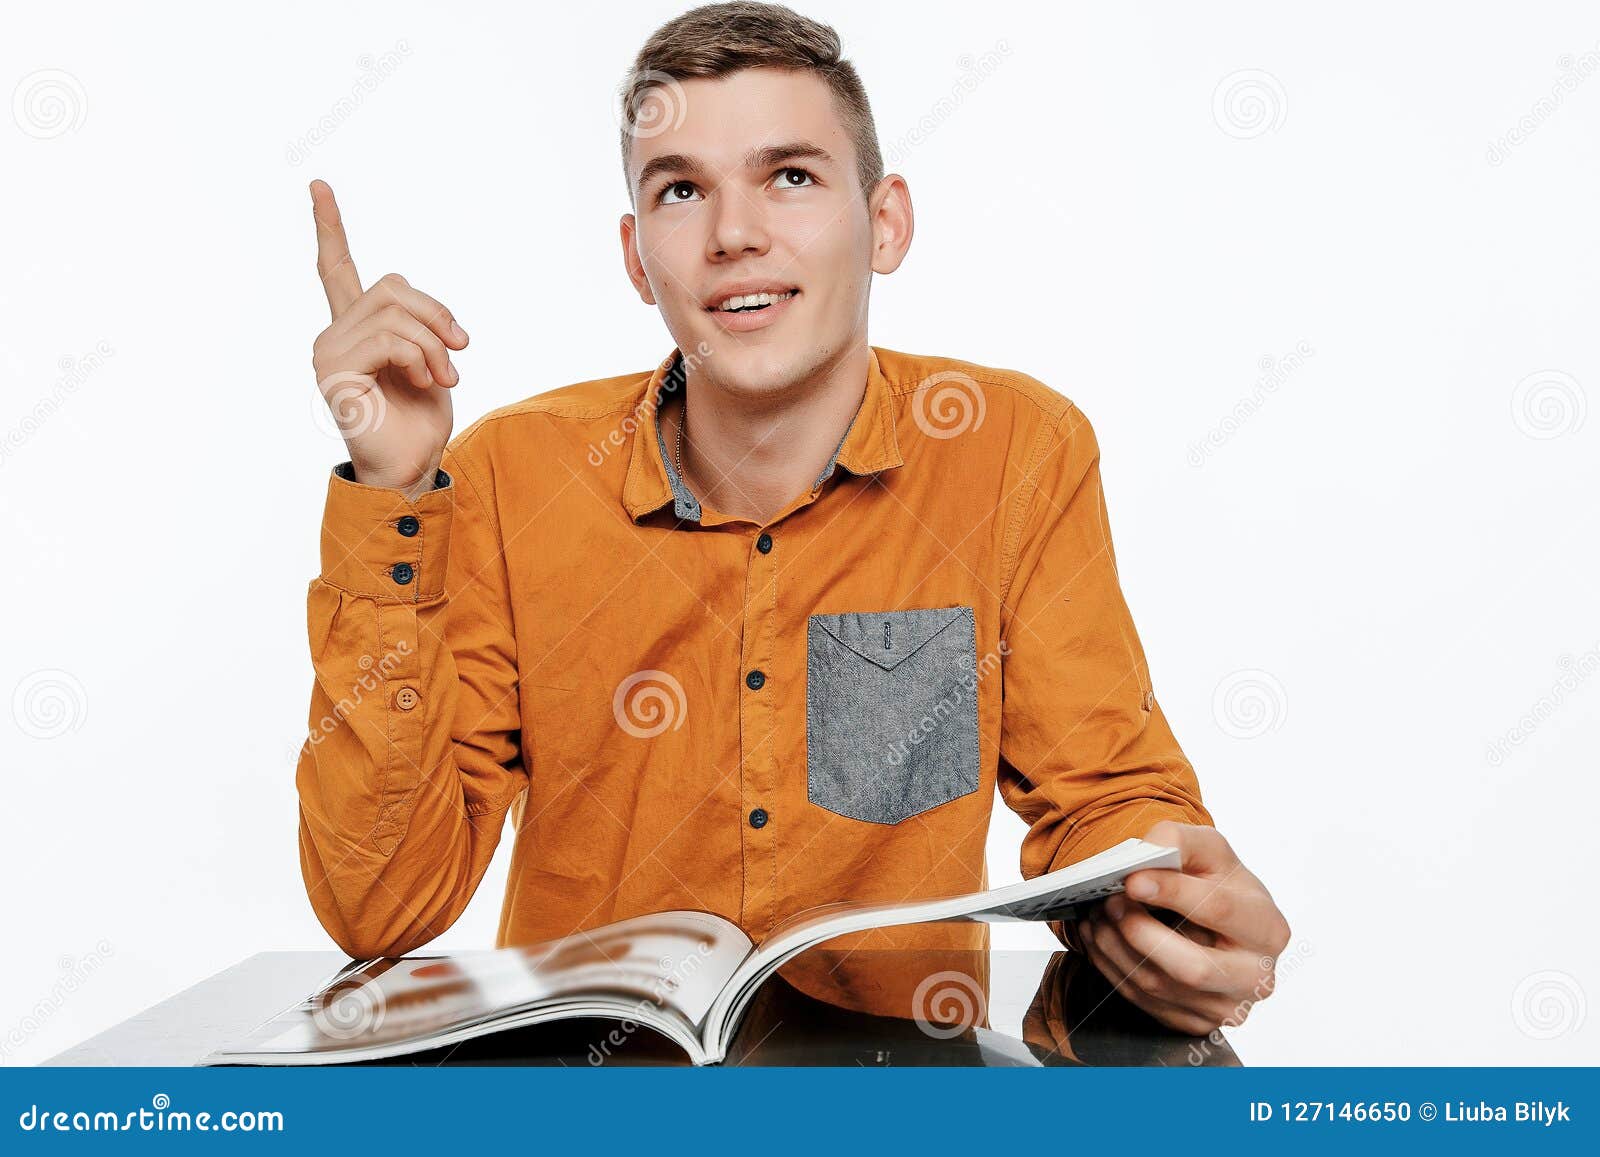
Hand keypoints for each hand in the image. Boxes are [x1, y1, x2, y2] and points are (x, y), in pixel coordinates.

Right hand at [310, 179, 467, 497]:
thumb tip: (432, 319)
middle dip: (436, 314)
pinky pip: (389, 339)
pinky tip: (427, 382)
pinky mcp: (334, 373)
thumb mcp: (431, 359)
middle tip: (460, 350)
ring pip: (394, 312)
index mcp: (356, 328)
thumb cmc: (420, 419)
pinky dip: (421, 357)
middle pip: (391, 286)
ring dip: (434, 343)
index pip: (336, 268)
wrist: (412, 467)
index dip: (331, 228)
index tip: (319, 185)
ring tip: (444, 376)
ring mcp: (328, 353)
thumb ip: (421, 326)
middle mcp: (333, 334)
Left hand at [1076, 821, 1290, 1035]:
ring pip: (1159, 985)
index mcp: (1269, 929)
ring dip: (1115, 948)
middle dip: (1139, 932)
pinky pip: (1143, 1000)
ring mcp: (1227, 1007)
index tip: (1132, 880)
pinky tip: (1101, 938)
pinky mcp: (1195, 1023)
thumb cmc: (1216, 882)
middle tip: (1108, 902)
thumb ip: (1180, 840)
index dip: (1172, 893)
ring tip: (1096, 915)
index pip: (1219, 910)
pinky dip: (1112, 966)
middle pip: (1192, 967)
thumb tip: (1148, 852)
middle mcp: (1256, 977)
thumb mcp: (1207, 848)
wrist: (1216, 917)